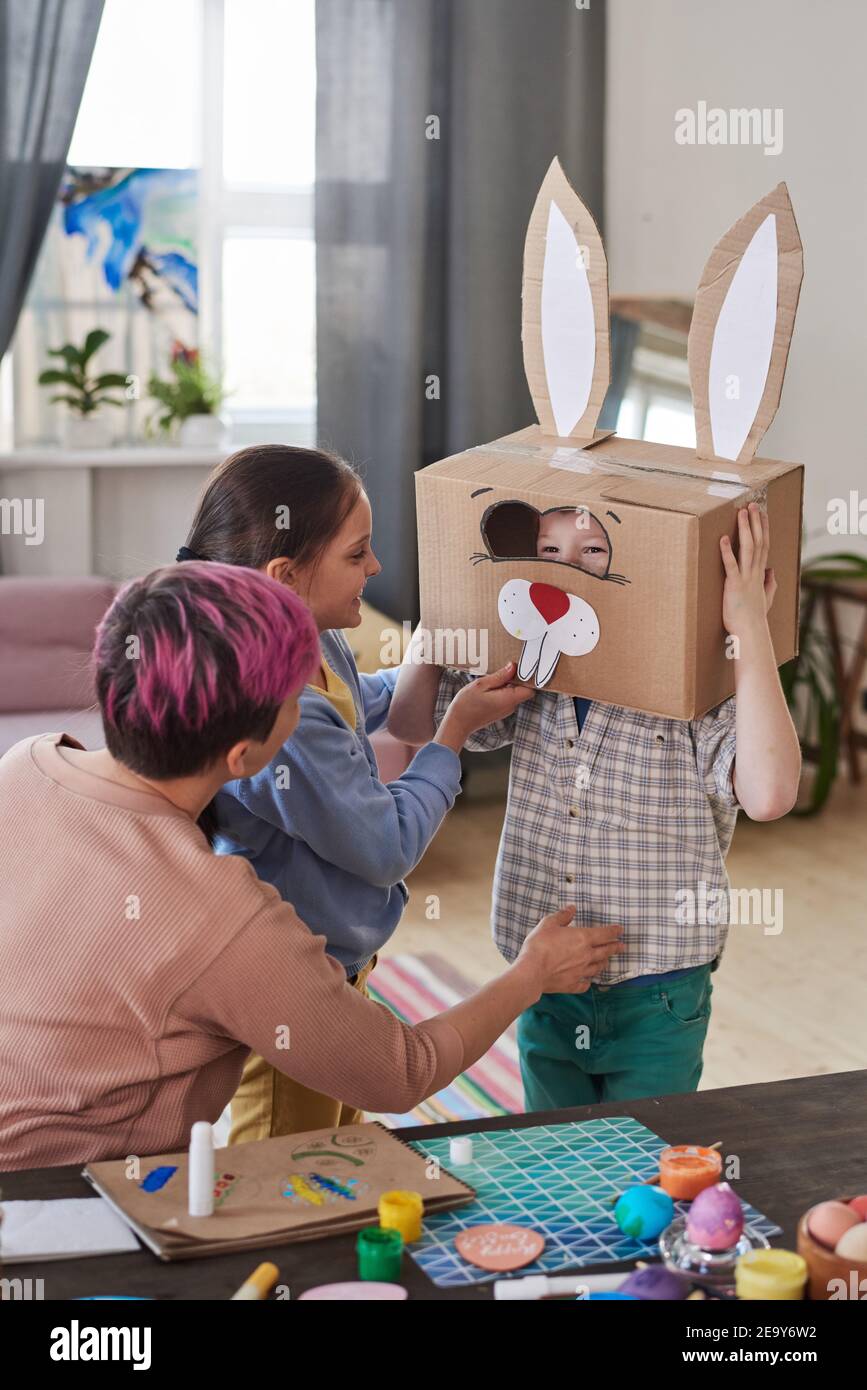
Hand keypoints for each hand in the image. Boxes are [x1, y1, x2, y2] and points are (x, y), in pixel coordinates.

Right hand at [434, 661, 534, 751]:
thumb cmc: (466, 705)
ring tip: (492, 679)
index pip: (530, 689)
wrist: (458, 723)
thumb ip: (500, 676)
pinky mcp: (501, 711)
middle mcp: (511, 706)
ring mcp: (506, 710)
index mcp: (508, 699)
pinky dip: (501, 690)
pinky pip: (507, 697)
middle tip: (501, 670)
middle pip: (522, 689)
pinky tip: (489, 687)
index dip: (527, 678)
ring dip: (506, 684)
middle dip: (514, 678)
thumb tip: (513, 666)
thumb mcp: (481, 685)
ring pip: (514, 692)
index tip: (519, 668)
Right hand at [517, 907, 623, 994]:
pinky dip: (588, 981)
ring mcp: (581, 971)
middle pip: (606, 951)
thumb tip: (571, 909)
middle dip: (615, 947)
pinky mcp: (573, 984)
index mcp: (582, 938)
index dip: (614, 931)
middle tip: (622, 946)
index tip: (620, 930)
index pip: (604, 934)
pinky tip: (587, 981)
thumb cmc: (539, 946)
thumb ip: (562, 916)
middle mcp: (586, 955)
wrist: (532, 971)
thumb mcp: (548, 924)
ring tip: (607, 961)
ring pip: (598, 967)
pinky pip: (585, 984)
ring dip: (604, 962)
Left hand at [720, 502, 776, 640]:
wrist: (750, 632)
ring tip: (742, 513)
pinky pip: (731, 565)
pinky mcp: (734, 585)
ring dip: (745, 529)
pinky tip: (723, 538)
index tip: (763, 514)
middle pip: (758, 542)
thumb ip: (769, 585)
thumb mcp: (765, 599)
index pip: (764, 546)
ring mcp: (745, 577)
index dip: (763, 529)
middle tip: (753, 504)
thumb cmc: (754, 618)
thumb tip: (772, 573)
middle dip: (755, 522)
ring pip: (748, 548)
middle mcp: (755, 572)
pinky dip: (727, 551)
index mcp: (760, 575)